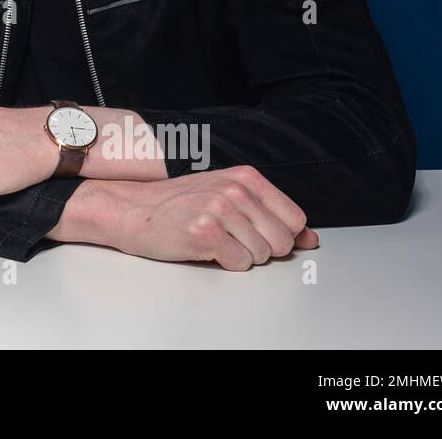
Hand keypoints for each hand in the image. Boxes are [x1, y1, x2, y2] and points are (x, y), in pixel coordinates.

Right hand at [51, 165, 319, 270]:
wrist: (131, 208)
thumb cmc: (178, 204)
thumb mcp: (228, 197)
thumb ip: (270, 215)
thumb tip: (310, 239)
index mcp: (246, 177)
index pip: (295, 219)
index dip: (279, 235)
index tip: (256, 233)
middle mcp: (236, 189)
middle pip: (282, 242)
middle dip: (261, 249)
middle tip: (230, 238)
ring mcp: (220, 209)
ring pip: (261, 256)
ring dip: (240, 256)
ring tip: (215, 241)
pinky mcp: (204, 232)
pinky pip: (239, 264)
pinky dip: (225, 263)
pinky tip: (205, 248)